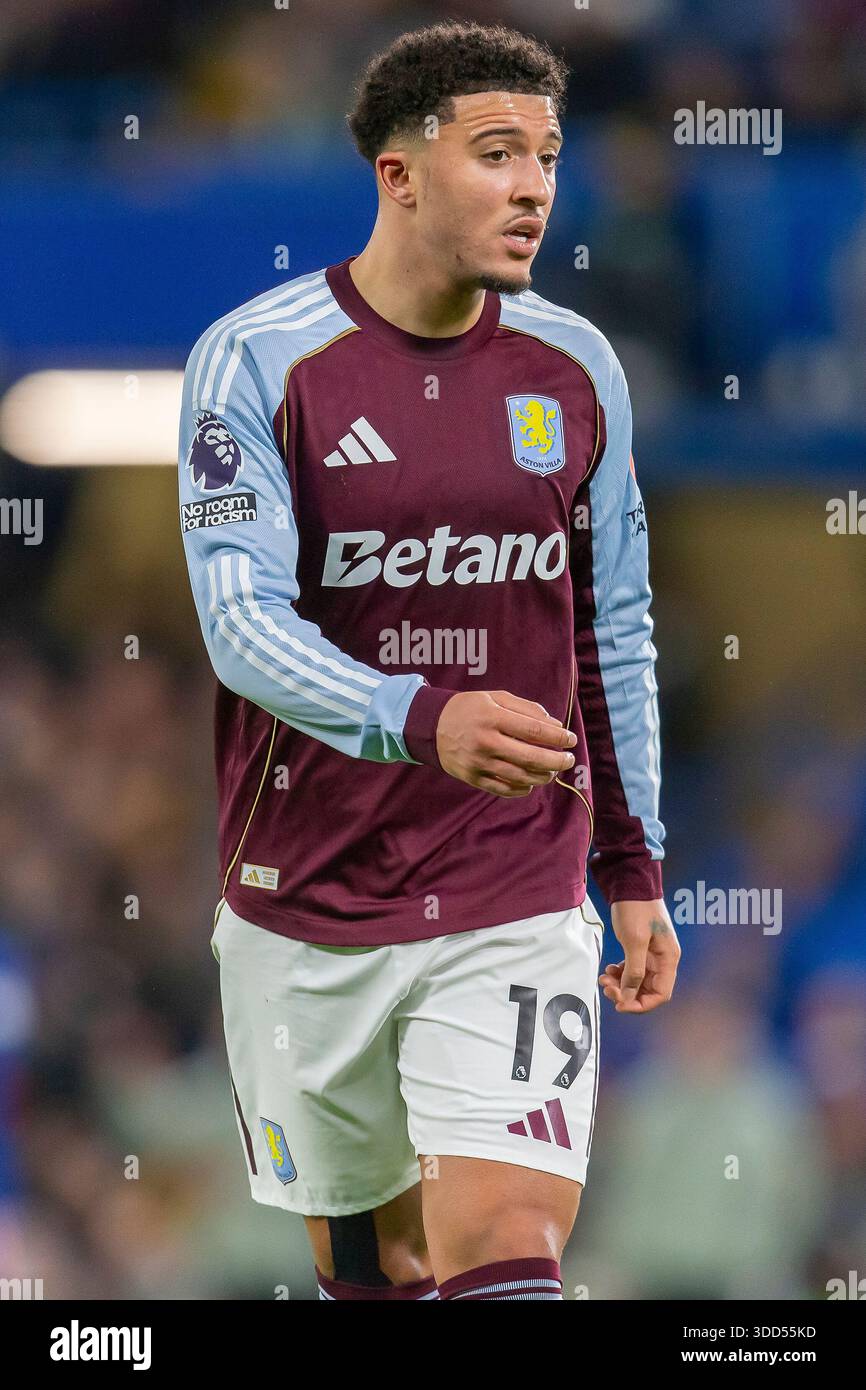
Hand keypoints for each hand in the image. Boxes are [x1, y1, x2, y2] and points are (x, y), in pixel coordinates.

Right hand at [435, 690, 576, 796]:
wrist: (431, 726)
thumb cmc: (469, 709)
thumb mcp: (495, 697)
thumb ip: (526, 708)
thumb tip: (555, 725)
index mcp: (493, 717)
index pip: (534, 730)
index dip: (558, 737)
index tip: (571, 739)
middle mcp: (486, 741)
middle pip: (531, 757)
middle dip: (557, 760)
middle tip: (569, 760)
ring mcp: (479, 763)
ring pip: (520, 776)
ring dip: (542, 776)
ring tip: (552, 771)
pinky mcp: (472, 778)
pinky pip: (503, 789)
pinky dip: (522, 789)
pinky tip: (531, 783)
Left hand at [599, 898, 680, 1012]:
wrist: (630, 884)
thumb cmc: (636, 909)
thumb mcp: (635, 941)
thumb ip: (634, 970)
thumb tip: (629, 996)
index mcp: (668, 958)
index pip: (661, 994)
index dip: (641, 1004)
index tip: (621, 1004)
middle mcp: (663, 959)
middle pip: (648, 990)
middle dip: (627, 993)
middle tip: (608, 989)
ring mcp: (652, 954)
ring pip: (638, 981)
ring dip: (621, 985)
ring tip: (604, 978)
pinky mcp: (640, 949)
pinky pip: (632, 970)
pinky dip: (620, 974)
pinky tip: (609, 970)